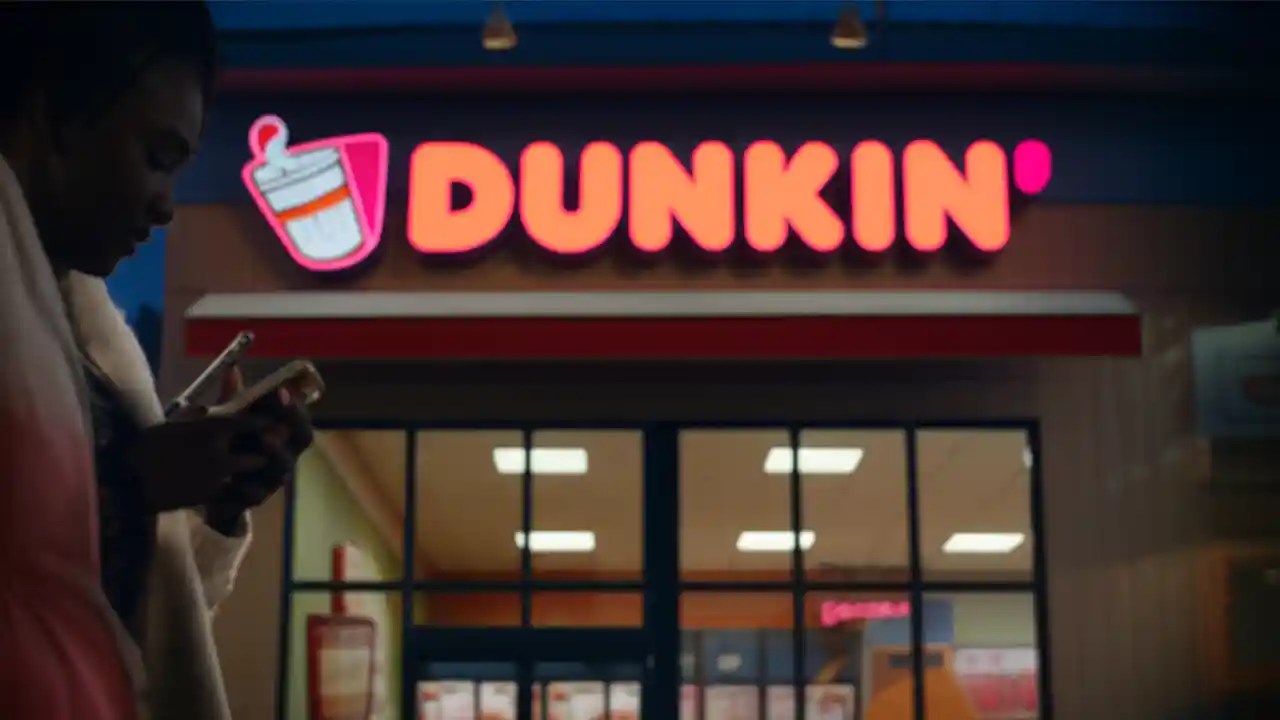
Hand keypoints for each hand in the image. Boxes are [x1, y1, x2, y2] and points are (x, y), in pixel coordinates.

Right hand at [125, 408, 266, 513]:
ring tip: (256, 463)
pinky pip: (238, 491)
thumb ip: (197, 416)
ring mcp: (216, 475)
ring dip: (256, 465)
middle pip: (260, 445)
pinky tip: (241, 486)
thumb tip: (210, 410)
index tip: (270, 422)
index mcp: (209, 427)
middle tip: (272, 443)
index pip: (249, 421)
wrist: (128, 480)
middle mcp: (219, 449)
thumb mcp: (173, 423)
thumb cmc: (146, 446)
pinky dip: (242, 487)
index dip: (262, 422)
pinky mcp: (210, 496)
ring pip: (252, 467)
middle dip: (266, 444)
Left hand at [204, 365, 314, 528]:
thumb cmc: (231, 448)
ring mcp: (273, 477)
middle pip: (303, 438)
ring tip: (265, 438)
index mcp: (284, 433)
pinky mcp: (255, 498)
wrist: (215, 489)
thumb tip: (231, 370)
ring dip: (276, 451)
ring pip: (283, 466)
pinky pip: (256, 494)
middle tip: (281, 404)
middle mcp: (286, 453)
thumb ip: (233, 400)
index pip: (300, 415)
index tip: (281, 389)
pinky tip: (233, 479)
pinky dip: (245, 485)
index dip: (295, 403)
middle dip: (293, 423)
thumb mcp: (230, 422)